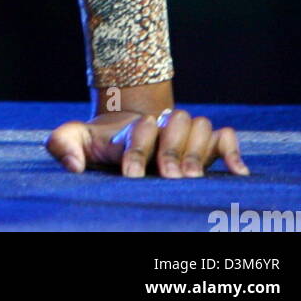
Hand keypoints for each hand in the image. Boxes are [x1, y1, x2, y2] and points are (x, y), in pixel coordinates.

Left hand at [46, 108, 249, 176]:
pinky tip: (237, 173)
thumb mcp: (72, 138)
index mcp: (130, 128)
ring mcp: (183, 134)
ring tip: (191, 179)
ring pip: (201, 126)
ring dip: (198, 150)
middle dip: (173, 149)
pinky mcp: (202, 146)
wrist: (120, 135)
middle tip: (167, 177)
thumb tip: (74, 166)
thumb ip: (62, 144)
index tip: (130, 176)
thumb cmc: (96, 144)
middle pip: (177, 121)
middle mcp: (161, 126)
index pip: (140, 128)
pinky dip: (232, 152)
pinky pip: (225, 138)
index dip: (137, 151)